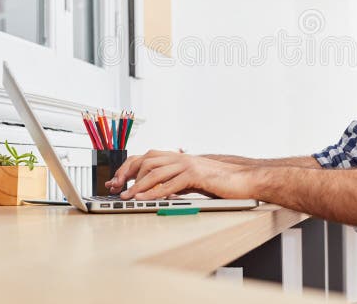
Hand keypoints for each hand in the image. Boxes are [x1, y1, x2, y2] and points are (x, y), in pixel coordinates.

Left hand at [104, 149, 254, 200]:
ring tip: (125, 197)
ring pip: (154, 171)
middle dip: (127, 175)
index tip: (115, 181)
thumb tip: (152, 192)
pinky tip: (144, 200)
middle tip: (115, 189)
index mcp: (176, 157)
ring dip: (137, 185)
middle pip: (145, 161)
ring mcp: (187, 164)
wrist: (241, 180)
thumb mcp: (189, 180)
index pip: (145, 157)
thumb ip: (172, 182)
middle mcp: (179, 157)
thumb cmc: (218, 181)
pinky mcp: (195, 175)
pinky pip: (169, 184)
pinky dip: (154, 192)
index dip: (127, 168)